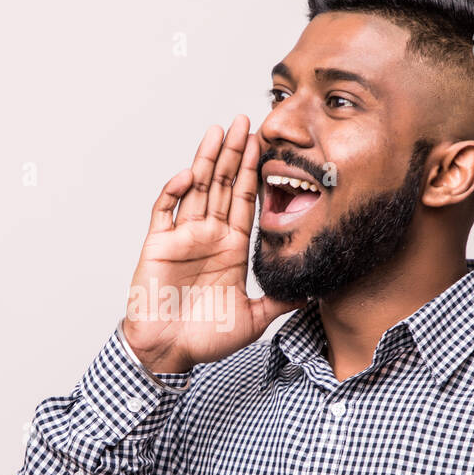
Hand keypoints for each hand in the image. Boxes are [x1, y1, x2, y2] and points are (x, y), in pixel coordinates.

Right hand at [121, 115, 308, 373]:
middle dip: (234, 153)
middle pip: (223, 185)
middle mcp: (209, 236)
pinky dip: (175, 190)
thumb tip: (314, 294)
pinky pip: (165, 210)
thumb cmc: (205, 338)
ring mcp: (183, 237)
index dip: (254, 173)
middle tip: (245, 122)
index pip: (246, 201)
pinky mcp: (159, 244)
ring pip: (197, 188)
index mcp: (232, 249)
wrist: (170, 353)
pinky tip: (191, 173)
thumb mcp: (254, 319)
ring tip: (219, 130)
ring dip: (207, 159)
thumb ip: (281, 302)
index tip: (265, 146)